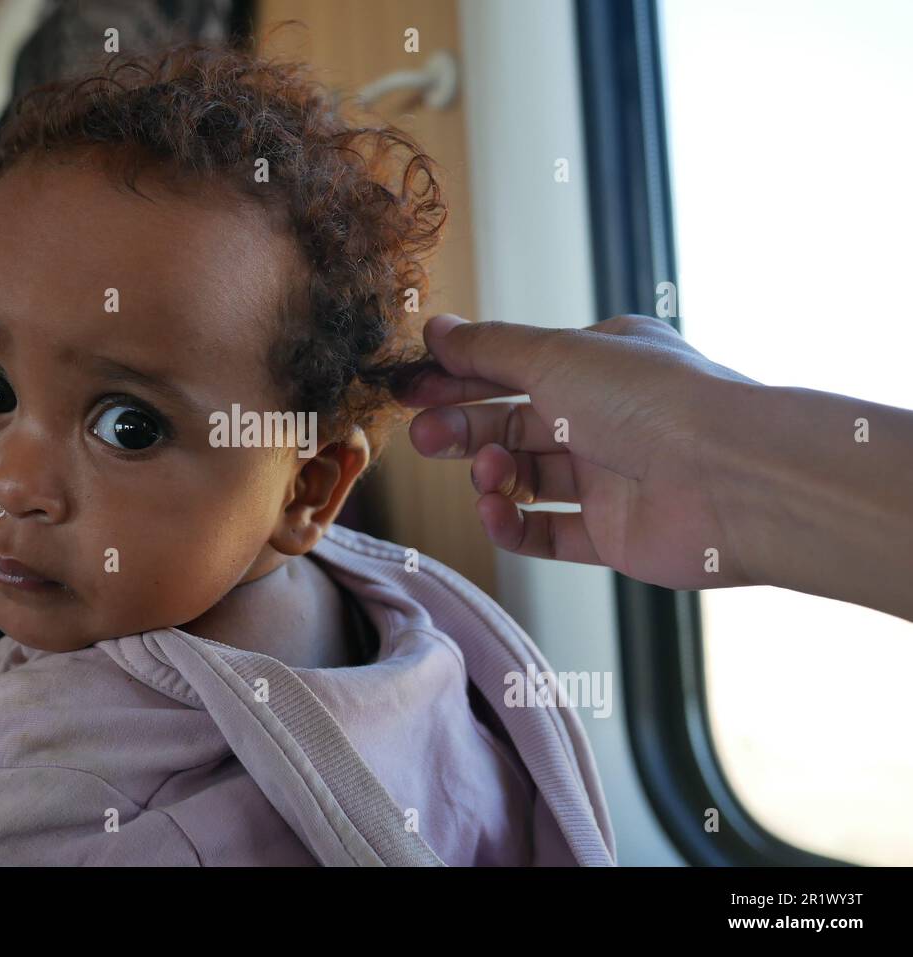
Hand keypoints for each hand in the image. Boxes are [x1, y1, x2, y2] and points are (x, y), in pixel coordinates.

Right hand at [399, 314, 766, 590]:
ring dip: (493, 475)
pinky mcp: (613, 534)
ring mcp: (610, 476)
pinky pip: (547, 531)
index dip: (457, 376)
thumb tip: (436, 328)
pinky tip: (495, 512)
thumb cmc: (654, 402)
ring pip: (527, 476)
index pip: (512, 366)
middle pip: (513, 421)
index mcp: (600, 362)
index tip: (409, 389)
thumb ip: (488, 349)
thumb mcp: (555, 356)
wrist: (732, 480)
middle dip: (464, 428)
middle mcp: (606, 415)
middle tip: (423, 438)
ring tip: (483, 476)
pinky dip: (514, 524)